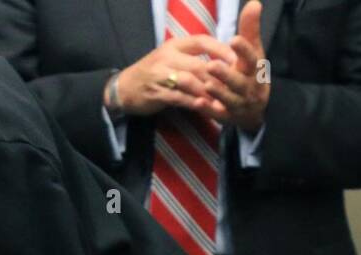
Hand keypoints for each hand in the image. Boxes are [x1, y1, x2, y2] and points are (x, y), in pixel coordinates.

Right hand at [114, 33, 237, 116]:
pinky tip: (204, 107)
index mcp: (174, 45)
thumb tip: (221, 61)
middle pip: (198, 65)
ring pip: (189, 82)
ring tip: (222, 100)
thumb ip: (192, 57)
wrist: (124, 88)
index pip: (201, 41)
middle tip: (234, 86)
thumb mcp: (171, 58)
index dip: (220, 49)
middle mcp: (167, 57)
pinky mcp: (156, 93)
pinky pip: (178, 97)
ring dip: (207, 92)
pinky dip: (192, 102)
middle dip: (217, 77)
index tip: (237, 58)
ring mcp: (160, 76)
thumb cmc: (153, 73)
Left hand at [204, 1, 270, 130]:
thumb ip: (250, 29)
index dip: (244, 50)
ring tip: (206, 83)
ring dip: (217, 92)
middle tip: (212, 64)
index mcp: (255, 70)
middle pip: (239, 81)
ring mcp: (238, 104)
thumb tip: (253, 2)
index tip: (234, 39)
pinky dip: (208, 109)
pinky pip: (217, 114)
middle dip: (227, 74)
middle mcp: (249, 88)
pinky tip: (196, 103)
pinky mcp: (226, 116)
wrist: (253, 110)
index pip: (252, 58)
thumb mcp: (253, 52)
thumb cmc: (250, 74)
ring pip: (228, 99)